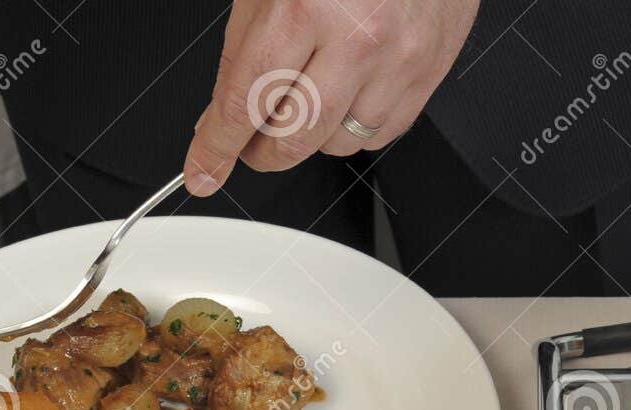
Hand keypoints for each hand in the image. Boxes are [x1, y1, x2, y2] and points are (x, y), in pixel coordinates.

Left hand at [183, 0, 479, 195]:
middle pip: (293, 138)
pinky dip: (353, 126)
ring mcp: (397, 61)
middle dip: (262, 152)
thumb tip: (221, 116)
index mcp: (302, 6)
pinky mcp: (427, 73)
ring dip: (311, 134)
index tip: (204, 172)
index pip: (245, 101)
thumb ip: (243, 49)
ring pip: (336, 144)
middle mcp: (355, 38)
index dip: (218, 147)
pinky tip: (346, 92)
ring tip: (306, 97)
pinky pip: (379, 134)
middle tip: (250, 144)